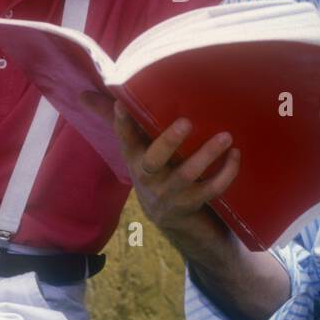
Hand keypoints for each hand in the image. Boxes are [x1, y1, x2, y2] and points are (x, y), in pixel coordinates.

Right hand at [81, 91, 238, 241]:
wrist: (181, 226)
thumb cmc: (159, 175)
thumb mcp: (140, 149)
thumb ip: (121, 121)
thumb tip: (83, 93)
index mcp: (135, 160)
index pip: (124, 140)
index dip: (122, 124)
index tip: (122, 105)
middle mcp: (148, 179)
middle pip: (153, 161)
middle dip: (167, 142)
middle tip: (186, 122)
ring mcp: (169, 195)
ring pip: (186, 176)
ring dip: (206, 155)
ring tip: (226, 136)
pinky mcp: (191, 207)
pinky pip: (210, 191)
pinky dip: (225, 174)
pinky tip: (236, 156)